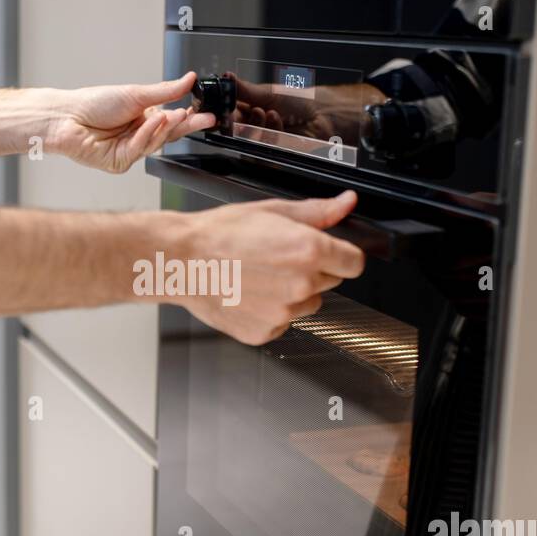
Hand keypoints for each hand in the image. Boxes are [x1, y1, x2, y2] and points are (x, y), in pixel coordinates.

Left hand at [49, 72, 215, 172]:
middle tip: (203, 119)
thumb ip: (165, 91)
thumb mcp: (135, 93)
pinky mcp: (120, 163)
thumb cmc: (93, 104)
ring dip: (163, 128)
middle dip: (186, 126)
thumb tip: (189, 80)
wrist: (67, 116)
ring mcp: (129, 151)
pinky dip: (144, 136)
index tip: (208, 114)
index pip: (173, 120)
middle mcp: (137, 135)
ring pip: (156, 144)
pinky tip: (147, 124)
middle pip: (168, 134)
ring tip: (167, 115)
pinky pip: (140, 151)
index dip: (191, 118)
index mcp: (142, 118)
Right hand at [172, 191, 365, 344]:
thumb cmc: (219, 234)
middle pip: (330, 282)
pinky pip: (282, 322)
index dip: (343, 255)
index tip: (331, 253)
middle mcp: (301, 285)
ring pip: (308, 304)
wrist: (181, 262)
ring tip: (260, 277)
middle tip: (278, 259)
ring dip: (293, 294)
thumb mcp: (271, 211)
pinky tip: (250, 294)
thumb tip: (346, 203)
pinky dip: (271, 312)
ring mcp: (284, 312)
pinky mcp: (266, 331)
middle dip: (312, 271)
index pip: (354, 263)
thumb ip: (317, 212)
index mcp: (308, 250)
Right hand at [232, 75, 383, 140]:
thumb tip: (226, 78)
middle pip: (235, 133)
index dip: (226, 115)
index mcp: (249, 111)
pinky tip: (280, 124)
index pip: (228, 117)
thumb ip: (243, 89)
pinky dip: (270, 137)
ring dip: (258, 128)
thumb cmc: (301, 101)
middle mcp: (255, 128)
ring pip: (246, 144)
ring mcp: (263, 143)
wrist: (324, 115)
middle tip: (256, 110)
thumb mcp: (268, 92)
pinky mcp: (273, 157)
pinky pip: (262, 154)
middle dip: (243, 122)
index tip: (227, 109)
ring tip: (271, 113)